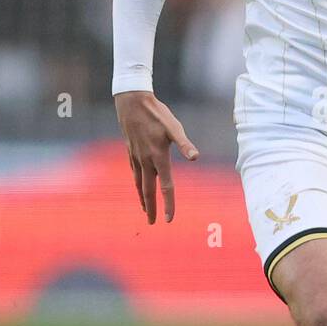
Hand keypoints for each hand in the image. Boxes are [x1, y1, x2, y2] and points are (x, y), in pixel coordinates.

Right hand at [114, 91, 198, 224]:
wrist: (132, 102)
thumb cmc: (156, 114)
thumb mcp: (174, 127)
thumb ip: (184, 144)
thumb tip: (196, 158)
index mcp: (159, 157)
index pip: (166, 187)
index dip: (169, 204)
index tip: (169, 220)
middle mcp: (146, 161)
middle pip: (148, 190)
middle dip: (151, 208)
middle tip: (152, 223)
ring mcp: (136, 157)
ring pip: (139, 183)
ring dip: (142, 198)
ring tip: (145, 209)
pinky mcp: (130, 151)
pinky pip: (134, 172)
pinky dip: (137, 183)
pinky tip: (138, 185)